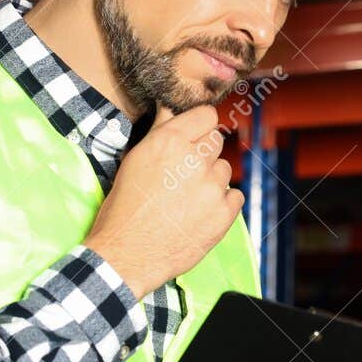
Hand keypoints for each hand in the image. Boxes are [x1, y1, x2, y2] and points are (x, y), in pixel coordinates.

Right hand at [86, 103, 242, 298]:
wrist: (128, 253)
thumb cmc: (125, 207)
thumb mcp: (135, 160)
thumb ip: (160, 132)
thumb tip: (171, 108)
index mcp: (169, 142)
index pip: (207, 115)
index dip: (200, 125)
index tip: (195, 135)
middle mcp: (194, 160)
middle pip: (217, 140)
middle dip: (203, 153)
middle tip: (185, 173)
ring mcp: (212, 187)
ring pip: (224, 169)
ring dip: (211, 179)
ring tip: (188, 198)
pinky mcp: (224, 213)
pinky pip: (235, 195)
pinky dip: (223, 203)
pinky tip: (201, 212)